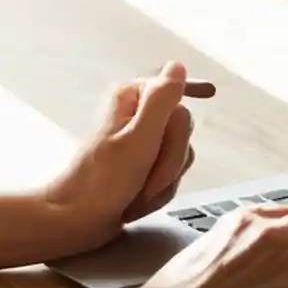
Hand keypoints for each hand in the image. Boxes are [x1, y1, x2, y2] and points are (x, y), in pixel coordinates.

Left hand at [44, 62, 206, 252]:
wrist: (76, 221)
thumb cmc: (101, 182)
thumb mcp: (138, 139)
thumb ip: (161, 100)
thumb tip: (178, 66)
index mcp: (130, 99)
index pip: (175, 92)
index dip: (191, 92)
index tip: (211, 92)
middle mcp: (134, 115)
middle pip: (181, 127)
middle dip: (170, 160)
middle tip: (148, 178)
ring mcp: (138, 141)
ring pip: (179, 153)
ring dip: (164, 178)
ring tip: (139, 193)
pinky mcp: (140, 165)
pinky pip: (169, 173)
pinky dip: (159, 190)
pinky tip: (139, 200)